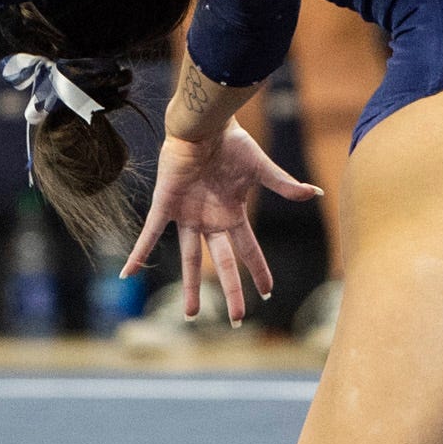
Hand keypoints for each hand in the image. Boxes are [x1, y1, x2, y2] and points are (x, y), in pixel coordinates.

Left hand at [120, 121, 322, 322]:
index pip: (248, 250)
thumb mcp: (262, 168)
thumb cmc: (232, 143)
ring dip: (190, 286)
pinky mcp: (166, 205)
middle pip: (223, 263)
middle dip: (231, 291)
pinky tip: (128, 272)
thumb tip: (315, 193)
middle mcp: (210, 220)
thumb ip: (284, 186)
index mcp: (232, 214)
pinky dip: (139, 253)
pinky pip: (150, 233)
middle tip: (237, 320)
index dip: (259, 271)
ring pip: (190, 258)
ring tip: (191, 314)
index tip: (268, 293)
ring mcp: (187, 215)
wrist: (205, 123)